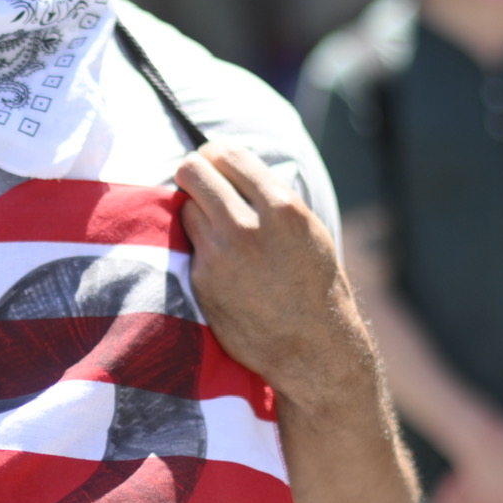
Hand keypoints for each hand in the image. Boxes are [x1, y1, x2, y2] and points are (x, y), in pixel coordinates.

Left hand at [175, 142, 364, 408]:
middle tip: (196, 182)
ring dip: (196, 212)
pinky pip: (190, 246)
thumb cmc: (315, 286)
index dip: (214, 155)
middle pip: (194, 172)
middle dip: (193, 173)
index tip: (211, 161)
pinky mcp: (204, 279)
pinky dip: (199, 247)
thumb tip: (234, 169)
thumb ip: (272, 199)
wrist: (312, 348)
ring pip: (186, 207)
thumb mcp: (308, 231)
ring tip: (215, 229)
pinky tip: (219, 261)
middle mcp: (248, 226)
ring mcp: (222, 254)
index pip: (228, 155)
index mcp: (282, 208)